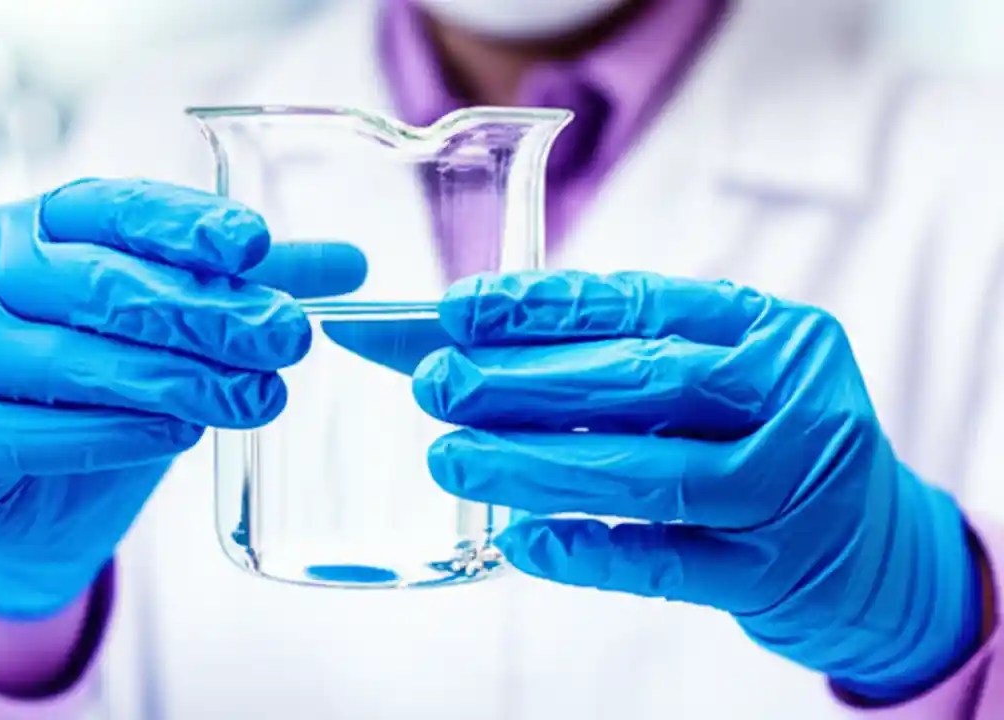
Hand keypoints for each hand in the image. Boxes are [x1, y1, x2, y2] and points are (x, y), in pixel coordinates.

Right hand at [0, 178, 363, 617]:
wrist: (18, 500)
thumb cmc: (94, 390)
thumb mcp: (165, 329)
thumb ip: (240, 288)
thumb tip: (351, 264)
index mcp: (26, 226)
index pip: (109, 207)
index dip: (184, 225)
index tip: (258, 245)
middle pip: (100, 284)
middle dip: (207, 312)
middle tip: (289, 337)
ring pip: (74, 361)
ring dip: (178, 380)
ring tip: (260, 396)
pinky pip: (38, 433)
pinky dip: (118, 433)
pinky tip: (181, 432)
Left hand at [412, 270, 983, 699]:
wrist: (876, 551)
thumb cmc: (761, 443)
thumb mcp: (707, 379)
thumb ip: (598, 358)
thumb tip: (443, 336)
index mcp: (769, 330)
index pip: (642, 303)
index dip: (544, 307)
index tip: (459, 310)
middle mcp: (789, 399)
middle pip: (644, 383)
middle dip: (525, 382)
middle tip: (436, 383)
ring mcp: (789, 489)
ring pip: (652, 473)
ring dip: (537, 466)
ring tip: (451, 459)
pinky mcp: (773, 573)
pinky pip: (668, 563)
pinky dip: (591, 551)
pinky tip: (522, 542)